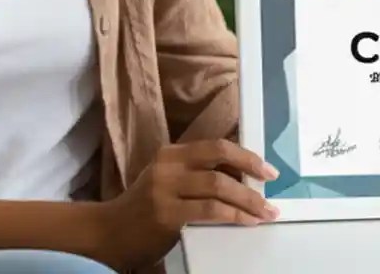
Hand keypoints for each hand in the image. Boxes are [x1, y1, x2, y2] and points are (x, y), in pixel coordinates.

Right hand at [101, 140, 279, 269]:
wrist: (109, 233)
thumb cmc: (145, 209)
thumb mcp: (168, 181)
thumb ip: (197, 174)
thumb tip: (242, 176)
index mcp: (171, 153)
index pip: (216, 146)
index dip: (245, 155)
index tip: (266, 168)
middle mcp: (168, 165)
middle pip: (219, 156)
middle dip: (251, 168)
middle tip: (271, 183)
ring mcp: (165, 188)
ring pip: (219, 185)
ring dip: (248, 199)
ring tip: (266, 211)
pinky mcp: (166, 213)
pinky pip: (210, 210)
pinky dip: (234, 215)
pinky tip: (247, 221)